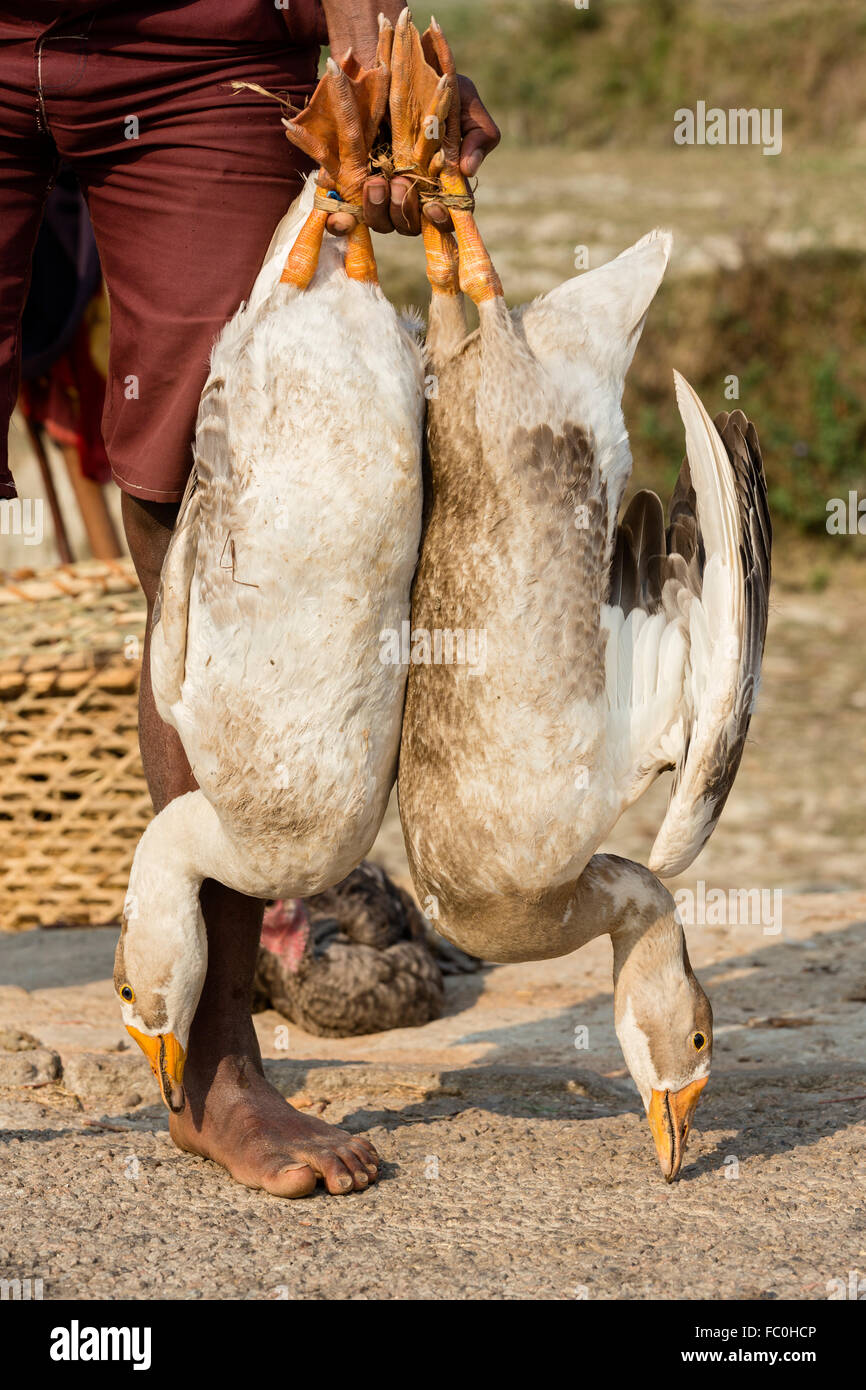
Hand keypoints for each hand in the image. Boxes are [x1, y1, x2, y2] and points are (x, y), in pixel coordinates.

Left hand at [326, 75, 499, 236]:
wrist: (390, 60)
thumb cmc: (434, 83)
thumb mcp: (464, 101)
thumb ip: (478, 133)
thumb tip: (468, 169)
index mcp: (440, 184)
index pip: (444, 219)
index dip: (440, 221)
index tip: (433, 207)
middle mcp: (411, 194)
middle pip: (409, 226)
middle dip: (404, 211)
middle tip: (401, 183)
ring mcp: (381, 190)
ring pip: (380, 222)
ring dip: (377, 210)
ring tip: (376, 183)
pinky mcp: (351, 183)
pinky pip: (346, 217)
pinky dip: (342, 222)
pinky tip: (340, 216)